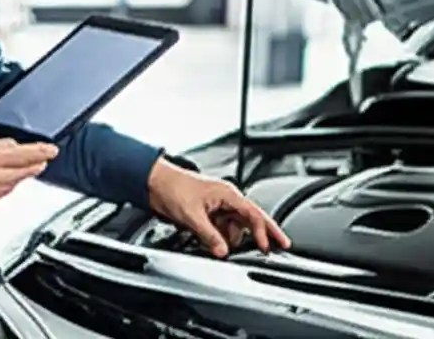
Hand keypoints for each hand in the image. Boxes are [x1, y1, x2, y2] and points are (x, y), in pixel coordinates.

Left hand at [146, 159, 290, 258]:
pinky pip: (222, 228)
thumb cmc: (173, 188)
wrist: (154, 182)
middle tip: (279, 247)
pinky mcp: (208, 212)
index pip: (253, 214)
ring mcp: (218, 206)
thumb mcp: (192, 216)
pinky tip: (216, 245)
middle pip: (251, 219)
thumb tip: (223, 251)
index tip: (269, 246)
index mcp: (227, 194)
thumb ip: (209, 235)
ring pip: (235, 226)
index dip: (264, 231)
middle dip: (263, 233)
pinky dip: (221, 237)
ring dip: (234, 239)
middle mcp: (226, 199)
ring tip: (228, 250)